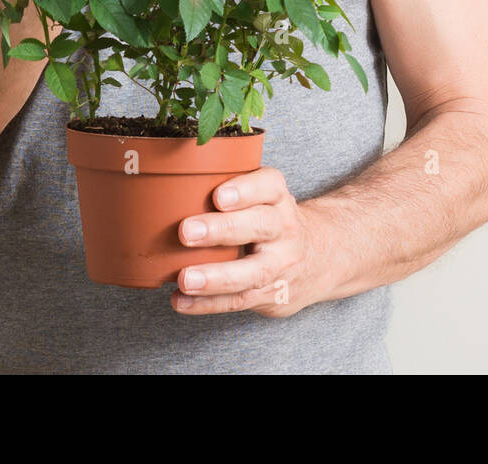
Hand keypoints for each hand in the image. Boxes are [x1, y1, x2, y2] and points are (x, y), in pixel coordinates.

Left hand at [170, 166, 334, 317]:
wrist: (319, 259)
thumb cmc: (272, 219)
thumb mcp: (264, 196)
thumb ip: (229, 188)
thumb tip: (168, 183)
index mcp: (278, 198)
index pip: (269, 186)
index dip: (245, 190)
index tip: (217, 196)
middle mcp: (284, 228)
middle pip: (260, 226)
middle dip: (222, 229)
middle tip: (186, 231)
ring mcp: (280, 264)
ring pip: (252, 272)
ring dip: (215, 278)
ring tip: (185, 279)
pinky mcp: (271, 294)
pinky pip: (240, 301)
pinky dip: (208, 303)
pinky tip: (181, 301)